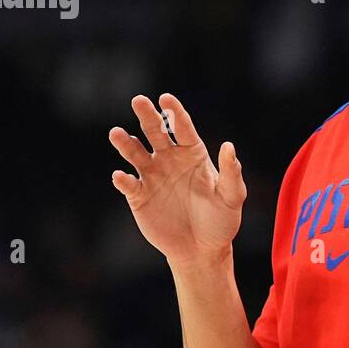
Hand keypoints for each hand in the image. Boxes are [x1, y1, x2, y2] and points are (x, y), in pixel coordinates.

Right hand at [109, 93, 246, 266]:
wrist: (202, 249)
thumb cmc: (221, 220)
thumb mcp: (232, 197)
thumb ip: (231, 172)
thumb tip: (229, 146)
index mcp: (192, 153)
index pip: (182, 127)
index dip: (175, 112)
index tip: (166, 98)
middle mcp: (169, 159)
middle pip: (155, 131)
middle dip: (147, 115)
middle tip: (138, 100)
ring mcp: (152, 176)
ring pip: (135, 153)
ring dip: (125, 143)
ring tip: (116, 133)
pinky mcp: (139, 196)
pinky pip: (128, 184)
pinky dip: (123, 179)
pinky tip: (121, 176)